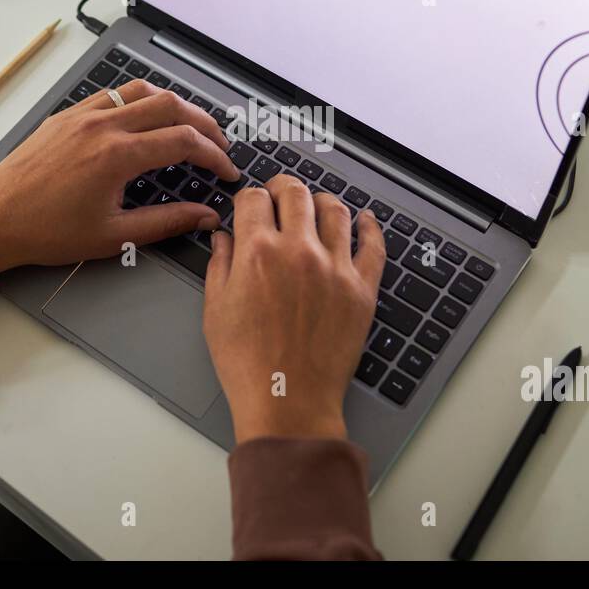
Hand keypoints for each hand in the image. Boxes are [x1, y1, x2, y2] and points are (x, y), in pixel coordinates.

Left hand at [0, 79, 240, 286]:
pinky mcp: (66, 116)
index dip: (214, 155)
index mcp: (117, 155)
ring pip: (143, 91)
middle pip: (171, 106)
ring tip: (190, 125)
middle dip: (204, 123)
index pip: (184, 142)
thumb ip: (166, 222)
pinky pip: (113, 95)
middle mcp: (102, 126)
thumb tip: (205, 216)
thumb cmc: (46, 232)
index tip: (226, 170)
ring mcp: (82, 116)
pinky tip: (146, 119)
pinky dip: (139, 101)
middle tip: (219, 145)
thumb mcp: (113, 236)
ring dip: (174, 104)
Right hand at [203, 173, 384, 443]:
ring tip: (315, 206)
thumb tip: (224, 237)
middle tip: (279, 195)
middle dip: (282, 188)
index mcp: (258, 252)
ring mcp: (335, 268)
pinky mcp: (362, 289)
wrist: (287, 401)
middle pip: (296, 192)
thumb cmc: (248, 364)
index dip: (248, 198)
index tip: (249, 206)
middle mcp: (299, 251)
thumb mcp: (216, 310)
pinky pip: (373, 245)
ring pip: (335, 210)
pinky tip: (365, 219)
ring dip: (321, 201)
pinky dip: (370, 226)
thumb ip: (220, 264)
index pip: (254, 198)